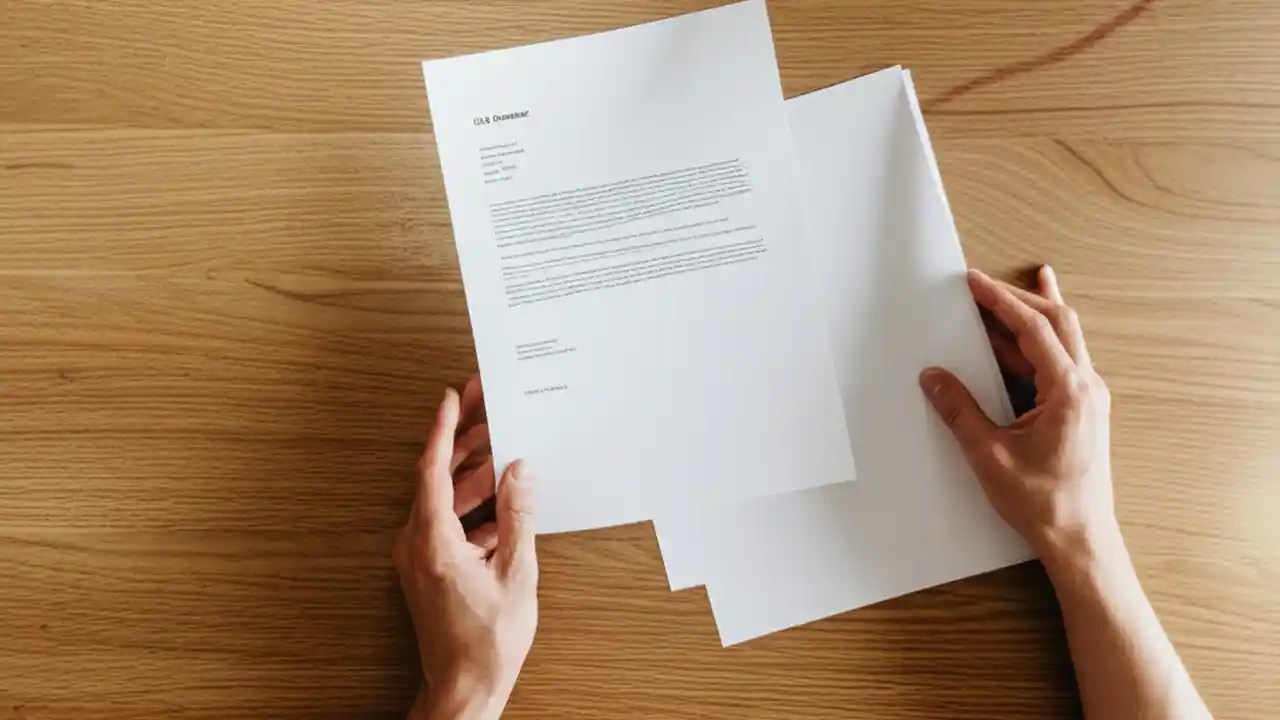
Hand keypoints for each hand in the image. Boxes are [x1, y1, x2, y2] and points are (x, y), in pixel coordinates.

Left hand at [393, 375, 537, 719]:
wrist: (464, 687)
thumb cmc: (487, 641)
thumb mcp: (516, 573)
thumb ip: (518, 515)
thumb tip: (520, 470)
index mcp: (433, 541)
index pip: (431, 469)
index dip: (443, 428)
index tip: (453, 396)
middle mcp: (417, 543)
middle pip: (436, 476)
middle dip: (463, 439)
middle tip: (486, 406)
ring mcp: (419, 555)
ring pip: (443, 498)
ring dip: (472, 473)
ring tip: (503, 446)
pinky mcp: (429, 566)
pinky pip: (446, 520)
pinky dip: (472, 504)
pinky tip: (501, 497)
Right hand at [919, 266, 1117, 564]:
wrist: (1080, 539)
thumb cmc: (1044, 504)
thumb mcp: (989, 456)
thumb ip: (960, 412)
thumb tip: (933, 377)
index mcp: (1070, 393)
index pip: (1034, 329)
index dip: (1001, 300)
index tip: (973, 281)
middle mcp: (1086, 387)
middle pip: (1057, 321)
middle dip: (1017, 297)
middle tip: (981, 283)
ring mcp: (1087, 397)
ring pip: (1062, 338)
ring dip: (1030, 315)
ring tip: (999, 294)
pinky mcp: (1081, 409)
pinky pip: (1061, 361)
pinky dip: (1039, 342)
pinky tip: (1026, 334)